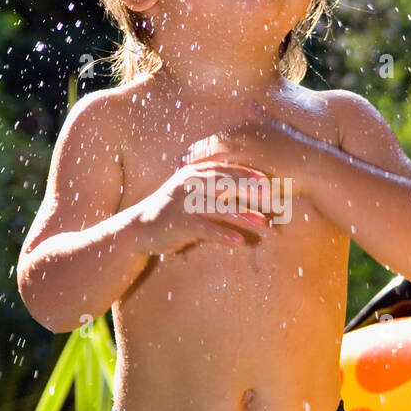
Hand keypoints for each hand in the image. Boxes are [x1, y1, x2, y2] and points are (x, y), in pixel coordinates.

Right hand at [132, 160, 270, 257]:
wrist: (139, 228)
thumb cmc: (173, 211)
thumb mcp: (191, 195)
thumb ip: (213, 190)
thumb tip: (245, 193)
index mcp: (193, 174)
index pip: (223, 169)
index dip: (246, 173)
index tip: (267, 181)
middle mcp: (188, 184)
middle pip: (223, 184)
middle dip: (248, 189)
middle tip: (270, 197)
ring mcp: (182, 203)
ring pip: (217, 206)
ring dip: (241, 214)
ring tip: (262, 223)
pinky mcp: (177, 223)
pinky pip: (204, 229)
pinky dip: (222, 234)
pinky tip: (239, 241)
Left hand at [178, 100, 320, 196]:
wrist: (318, 168)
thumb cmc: (300, 150)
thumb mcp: (277, 128)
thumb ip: (261, 116)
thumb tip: (250, 103)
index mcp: (246, 128)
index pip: (214, 138)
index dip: (198, 149)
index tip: (184, 158)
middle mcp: (244, 137)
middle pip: (208, 148)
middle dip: (190, 159)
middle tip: (175, 169)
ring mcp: (248, 154)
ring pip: (214, 164)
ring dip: (198, 174)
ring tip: (183, 185)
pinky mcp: (252, 171)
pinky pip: (227, 181)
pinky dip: (213, 189)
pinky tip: (202, 200)